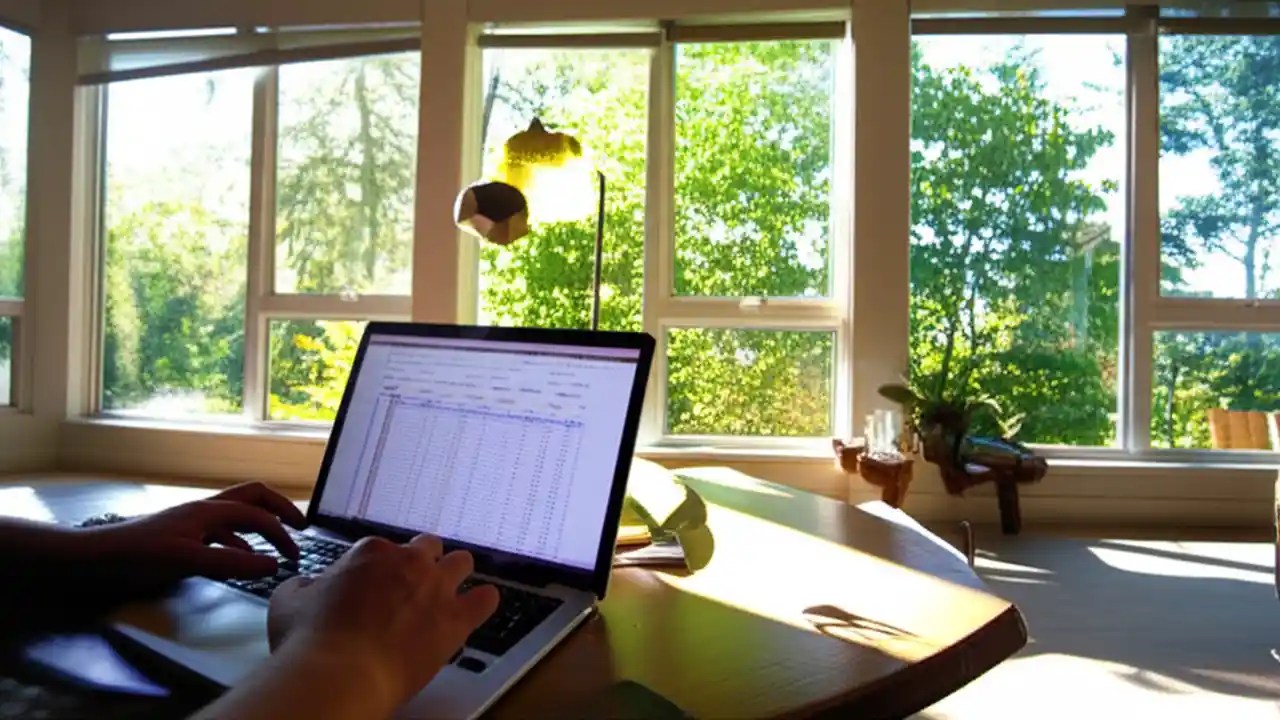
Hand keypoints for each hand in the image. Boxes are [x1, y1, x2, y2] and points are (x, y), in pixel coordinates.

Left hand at [86, 482, 307, 585]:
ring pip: (237, 514)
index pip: (259, 516)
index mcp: (210, 511)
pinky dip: (239, 543)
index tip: (294, 557)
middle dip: (279, 509)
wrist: (96, 559)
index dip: (281, 534)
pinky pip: (221, 533)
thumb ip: (232, 562)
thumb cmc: (140, 556)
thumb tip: (274, 565)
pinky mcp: (182, 537)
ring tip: (275, 544)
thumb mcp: (188, 560)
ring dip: (260, 524)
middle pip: (253, 498)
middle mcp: (205, 510)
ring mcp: (193, 522)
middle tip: (300, 527)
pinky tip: (239, 559)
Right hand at [267, 535, 498, 708]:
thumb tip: (308, 585)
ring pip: (461, 562)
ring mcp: (437, 588)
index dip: (381, 568)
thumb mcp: (289, 600)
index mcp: (372, 552)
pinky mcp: (456, 619)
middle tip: (412, 585)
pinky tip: (477, 607)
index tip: (376, 584)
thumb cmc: (311, 641)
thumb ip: (305, 586)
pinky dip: (483, 601)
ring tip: (446, 593)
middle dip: (422, 562)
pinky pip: (486, 599)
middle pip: (428, 547)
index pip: (385, 548)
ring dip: (454, 574)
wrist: (338, 674)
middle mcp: (409, 562)